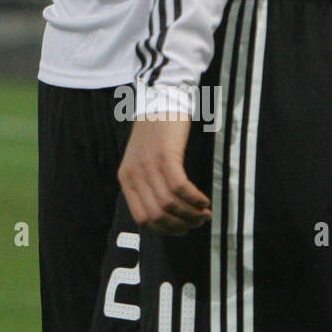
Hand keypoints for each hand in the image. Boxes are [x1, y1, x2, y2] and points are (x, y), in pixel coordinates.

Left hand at [118, 117, 210, 235]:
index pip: (142, 219)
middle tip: (198, 222)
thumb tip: (168, 215)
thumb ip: (148, 185)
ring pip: (169, 204)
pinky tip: (204, 200)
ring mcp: (148, 165)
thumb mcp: (143, 162)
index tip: (183, 229)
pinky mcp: (165, 155)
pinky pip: (180, 187)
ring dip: (191, 214)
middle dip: (181, 225)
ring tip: (205, 213)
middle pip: (157, 216)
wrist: (160, 101)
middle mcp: (134, 175)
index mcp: (126, 179)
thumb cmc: (157, 134)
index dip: (165, 230)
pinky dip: (195, 199)